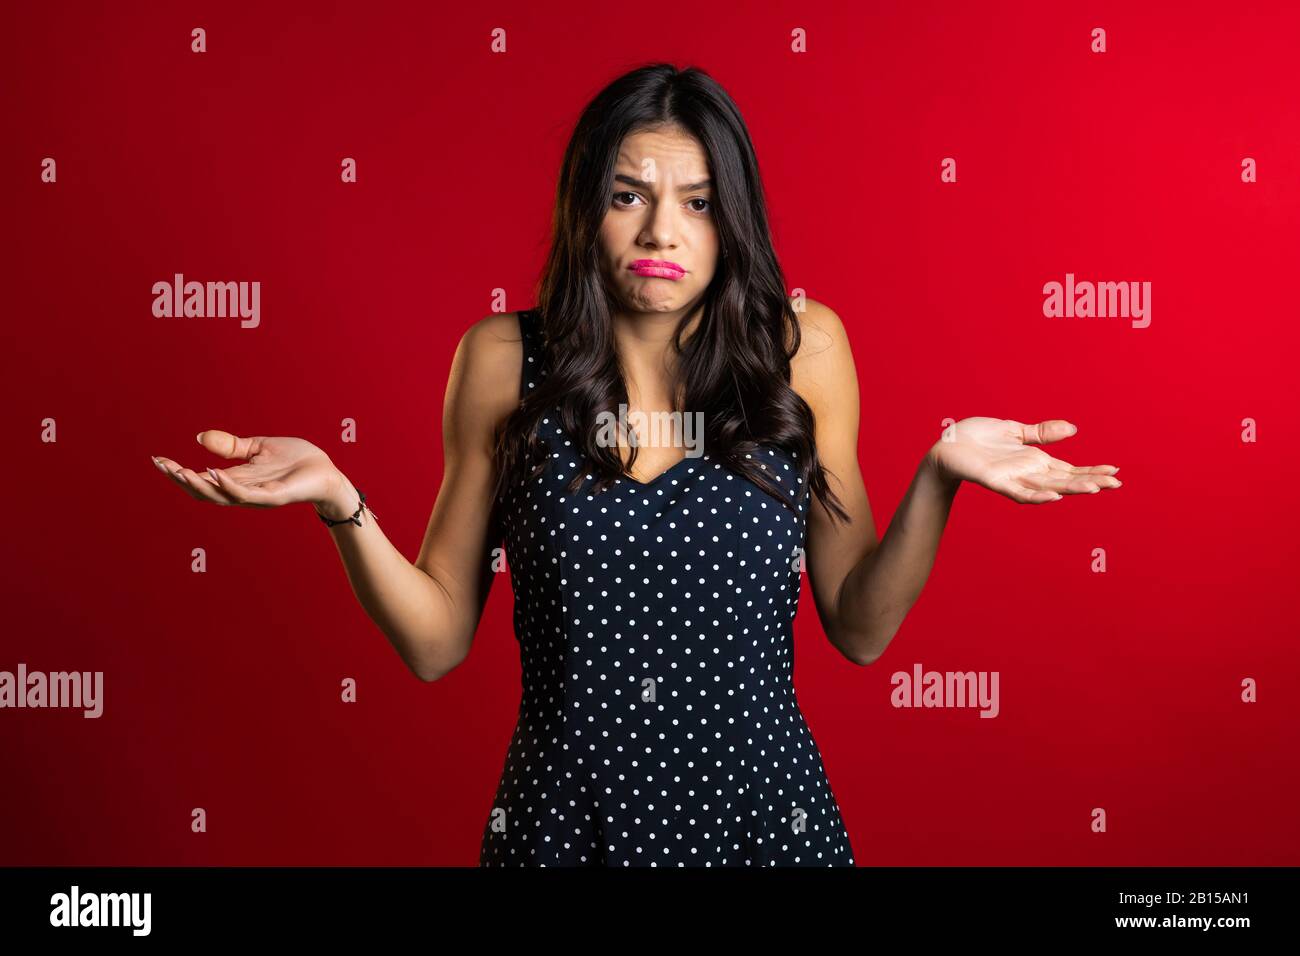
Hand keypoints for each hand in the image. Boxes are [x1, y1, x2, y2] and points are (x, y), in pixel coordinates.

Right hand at [152, 430, 348, 511]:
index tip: (158, 460)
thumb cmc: (296, 460)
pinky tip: (214, 473)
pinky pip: (246, 495)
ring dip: (199, 485)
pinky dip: (228, 485)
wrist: (326, 471)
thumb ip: (231, 446)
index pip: (200, 478)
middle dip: (181, 480)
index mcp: (237, 478)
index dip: (178, 471)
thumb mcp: (257, 447)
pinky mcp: (273, 497)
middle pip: (204, 491)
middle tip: (162, 466)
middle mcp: (242, 490)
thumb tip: (200, 438)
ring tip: (180, 472)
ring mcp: (256, 496)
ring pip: (220, 496)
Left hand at [926, 417, 1120, 503]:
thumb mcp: (1014, 431)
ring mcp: (1013, 478)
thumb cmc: (978, 438)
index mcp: (1034, 461)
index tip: (1115, 471)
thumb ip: (1041, 433)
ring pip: (1047, 488)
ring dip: (1070, 489)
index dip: (1091, 471)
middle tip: (1116, 483)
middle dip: (1090, 481)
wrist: (947, 444)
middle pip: (1064, 480)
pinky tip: (1053, 497)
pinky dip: (1036, 496)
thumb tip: (1072, 429)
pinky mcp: (996, 481)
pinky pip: (1018, 493)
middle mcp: (1027, 472)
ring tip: (1094, 489)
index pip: (1069, 469)